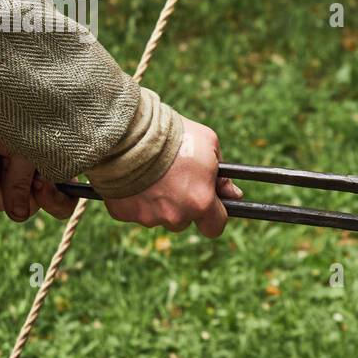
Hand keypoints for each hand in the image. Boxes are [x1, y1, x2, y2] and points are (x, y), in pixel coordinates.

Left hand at [0, 122, 75, 221]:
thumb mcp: (23, 150)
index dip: (52, 201)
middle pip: (23, 210)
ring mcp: (4, 181)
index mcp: (51, 173)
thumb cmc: (12, 118)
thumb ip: (21, 184)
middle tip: (2, 158)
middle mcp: (29, 182)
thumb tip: (19, 215)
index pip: (61, 205)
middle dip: (7, 185)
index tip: (39, 181)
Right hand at [102, 117, 242, 237]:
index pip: (214, 227)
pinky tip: (133, 177)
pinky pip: (134, 211)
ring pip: (158, 217)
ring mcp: (147, 217)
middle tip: (175, 179)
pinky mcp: (122, 213)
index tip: (210, 205)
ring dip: (159, 202)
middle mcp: (175, 216)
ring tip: (152, 174)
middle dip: (182, 205)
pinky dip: (134, 199)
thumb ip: (222, 175)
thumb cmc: (174, 134)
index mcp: (200, 202)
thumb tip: (234, 195)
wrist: (128, 130)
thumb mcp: (209, 145)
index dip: (213, 216)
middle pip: (184, 221)